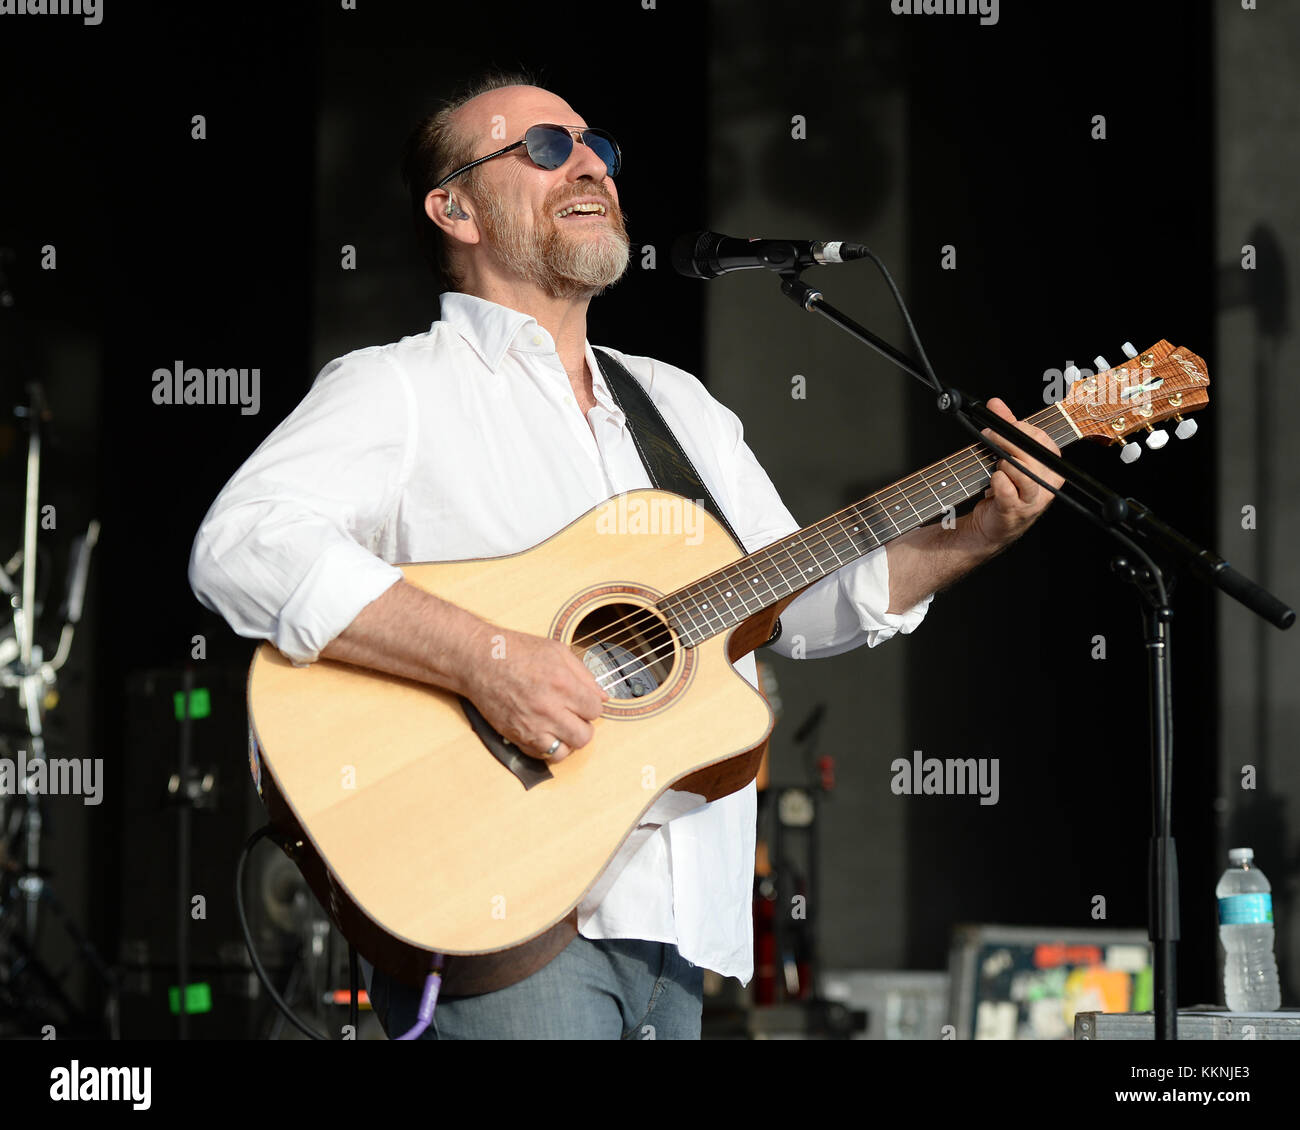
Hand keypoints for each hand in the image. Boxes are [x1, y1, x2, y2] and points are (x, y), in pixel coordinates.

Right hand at [460, 628, 607, 762]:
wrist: (479, 660)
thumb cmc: (517, 651)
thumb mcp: (557, 651)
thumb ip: (584, 674)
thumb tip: (603, 696)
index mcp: (563, 684)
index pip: (595, 710)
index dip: (591, 705)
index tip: (583, 701)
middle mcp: (549, 708)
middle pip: (584, 735)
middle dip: (583, 726)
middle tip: (574, 716)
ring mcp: (531, 725)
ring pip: (565, 752)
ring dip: (566, 741)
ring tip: (560, 727)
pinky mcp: (516, 735)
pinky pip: (541, 756)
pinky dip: (547, 748)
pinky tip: (545, 732)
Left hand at [967, 398, 1063, 549]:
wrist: (992, 524)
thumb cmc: (1004, 488)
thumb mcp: (1008, 454)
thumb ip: (1006, 428)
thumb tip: (996, 403)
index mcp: (1051, 466)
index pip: (1041, 438)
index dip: (1019, 429)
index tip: (1001, 426)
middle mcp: (1046, 483)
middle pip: (1032, 451)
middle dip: (1006, 440)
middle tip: (989, 438)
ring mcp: (1032, 498)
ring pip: (1022, 470)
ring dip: (1003, 463)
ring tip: (995, 466)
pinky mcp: (1014, 510)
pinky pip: (1007, 489)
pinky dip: (997, 481)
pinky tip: (993, 481)